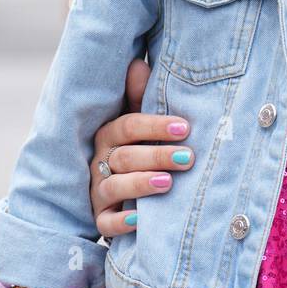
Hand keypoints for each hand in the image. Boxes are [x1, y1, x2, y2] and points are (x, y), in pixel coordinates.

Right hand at [89, 58, 192, 238]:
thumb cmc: (140, 146)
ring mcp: (98, 192)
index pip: (127, 126)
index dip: (155, 126)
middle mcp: (99, 162)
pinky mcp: (100, 219)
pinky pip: (106, 224)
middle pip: (124, 157)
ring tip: (167, 183)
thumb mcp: (140, 121)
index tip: (185, 127)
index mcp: (109, 134)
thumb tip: (137, 63)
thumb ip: (140, 97)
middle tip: (188, 157)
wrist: (126, 190)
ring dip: (140, 184)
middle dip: (156, 156)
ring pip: (114, 188)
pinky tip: (141, 221)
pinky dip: (121, 222)